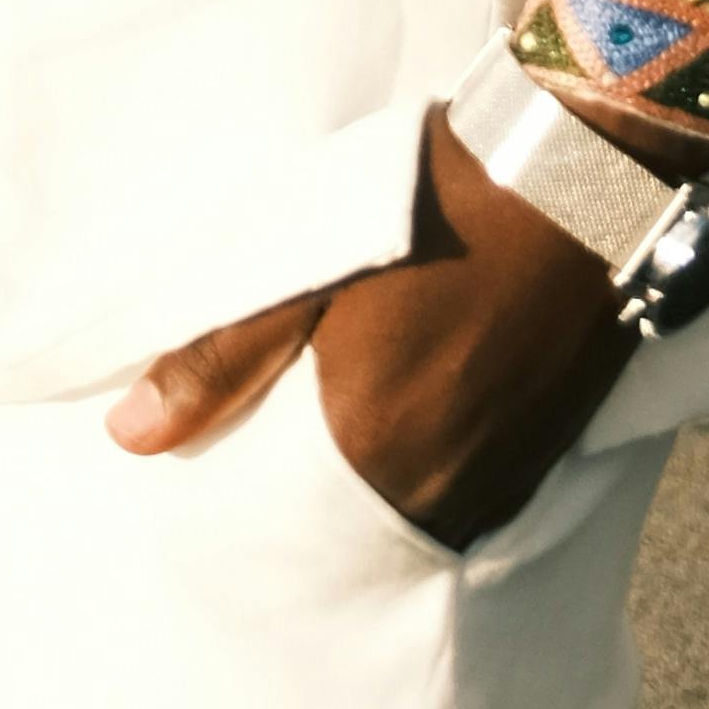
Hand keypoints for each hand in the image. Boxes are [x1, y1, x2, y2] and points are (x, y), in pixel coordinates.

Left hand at [105, 100, 678, 550]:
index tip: (233, 473)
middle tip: (299, 447)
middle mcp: (445, 491)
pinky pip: (479, 499)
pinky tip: (429, 415)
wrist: (577, 173)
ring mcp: (508, 479)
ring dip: (387, 489)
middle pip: (359, 534)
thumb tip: (131, 436)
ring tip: (364, 426)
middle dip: (323, 506)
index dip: (258, 507)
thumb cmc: (429, 206)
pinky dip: (444, 472)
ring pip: (422, 519)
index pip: (290, 530)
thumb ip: (222, 356)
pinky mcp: (555, 453)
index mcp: (372, 451)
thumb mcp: (308, 262)